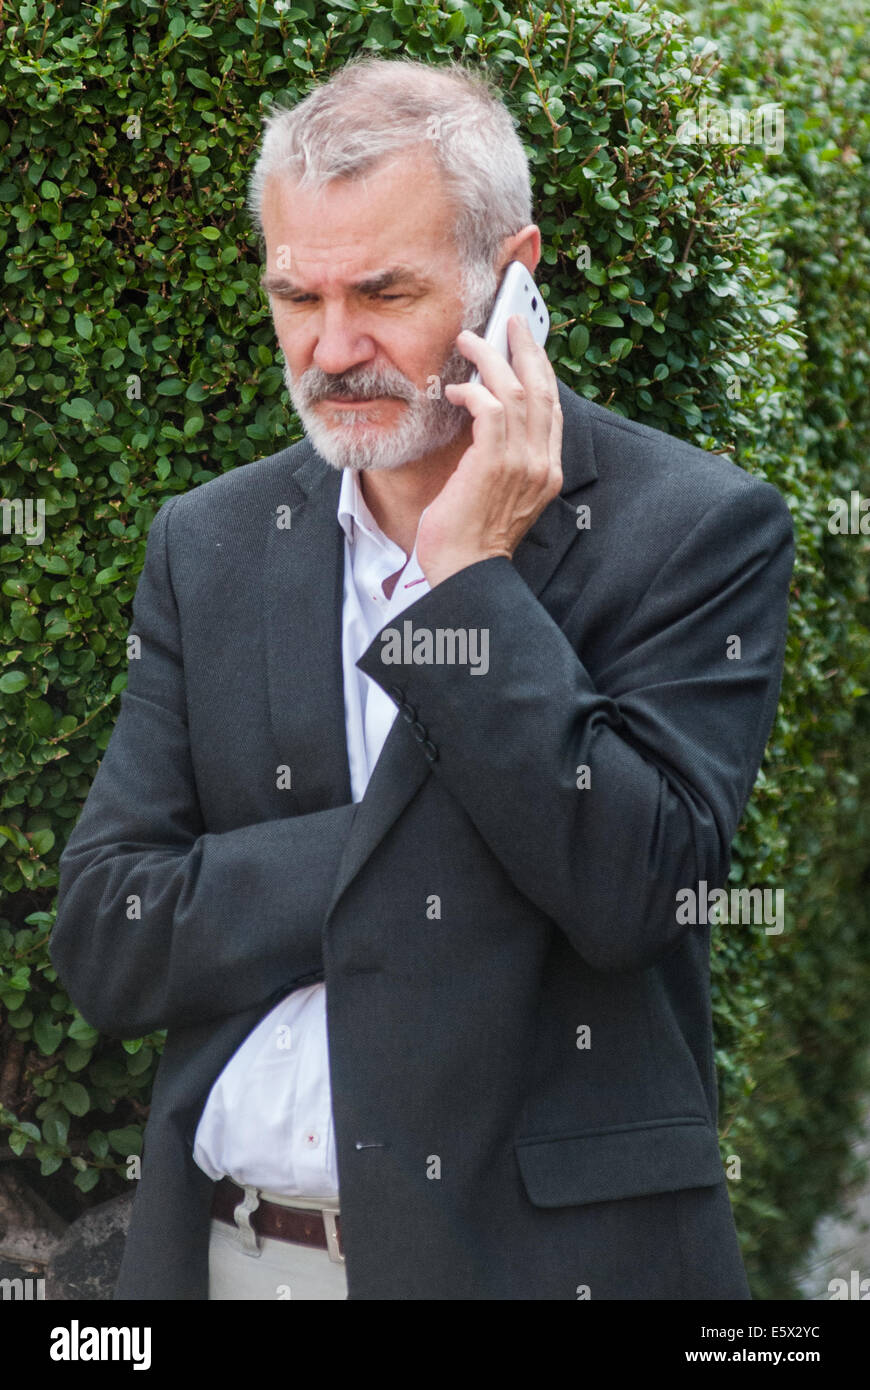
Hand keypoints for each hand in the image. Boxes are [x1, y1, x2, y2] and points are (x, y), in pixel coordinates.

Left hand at [415, 315, 563, 587]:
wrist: (465, 570)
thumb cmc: (471, 537)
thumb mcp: (497, 492)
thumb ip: (501, 457)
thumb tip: (484, 415)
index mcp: (547, 472)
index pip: (552, 408)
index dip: (541, 371)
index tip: (527, 346)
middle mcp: (542, 465)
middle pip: (542, 389)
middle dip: (526, 348)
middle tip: (510, 319)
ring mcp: (522, 464)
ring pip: (515, 391)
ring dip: (490, 358)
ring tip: (469, 340)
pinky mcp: (494, 464)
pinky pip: (490, 408)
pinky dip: (473, 390)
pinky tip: (456, 388)